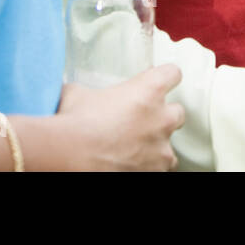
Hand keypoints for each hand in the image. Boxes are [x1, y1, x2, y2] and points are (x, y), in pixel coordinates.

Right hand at [57, 65, 184, 170]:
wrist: (67, 157)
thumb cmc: (71, 123)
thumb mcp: (77, 95)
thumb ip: (89, 91)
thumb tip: (76, 93)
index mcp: (149, 90)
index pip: (173, 74)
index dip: (164, 78)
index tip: (157, 83)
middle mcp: (162, 117)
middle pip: (178, 112)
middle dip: (162, 117)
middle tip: (140, 123)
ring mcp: (161, 148)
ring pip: (171, 145)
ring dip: (156, 146)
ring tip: (133, 151)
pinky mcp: (156, 171)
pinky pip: (162, 168)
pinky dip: (149, 167)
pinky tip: (131, 165)